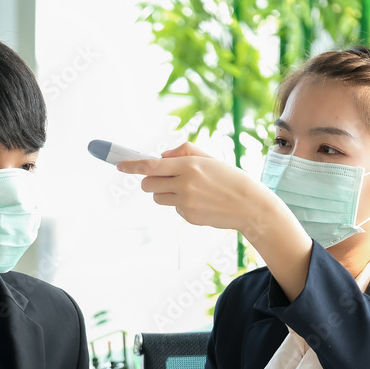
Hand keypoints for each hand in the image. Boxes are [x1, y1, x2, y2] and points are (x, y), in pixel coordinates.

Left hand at [118, 142, 313, 300]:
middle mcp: (184, 184)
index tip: (119, 165)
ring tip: (188, 191)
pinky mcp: (188, 217)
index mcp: (188, 165)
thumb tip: (161, 156)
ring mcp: (185, 202)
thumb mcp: (209, 158)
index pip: (151, 165)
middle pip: (147, 184)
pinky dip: (181, 205)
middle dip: (149, 181)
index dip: (132, 165)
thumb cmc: (229, 178)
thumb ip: (183, 152)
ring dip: (165, 193)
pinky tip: (200, 203)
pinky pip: (174, 209)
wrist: (250, 205)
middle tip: (163, 179)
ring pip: (158, 198)